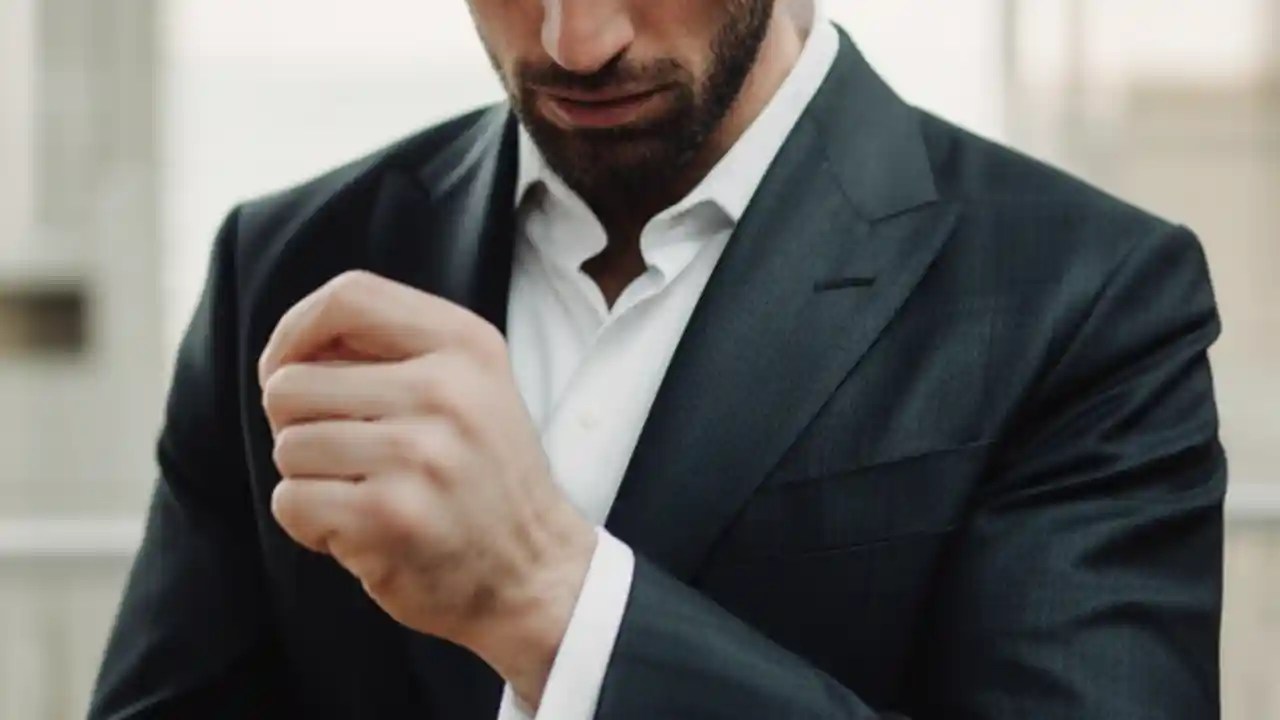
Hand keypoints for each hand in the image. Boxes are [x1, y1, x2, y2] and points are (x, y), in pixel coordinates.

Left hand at [259, 270, 595, 707]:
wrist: (534, 571)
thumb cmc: (484, 476)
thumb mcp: (471, 387)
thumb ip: (396, 353)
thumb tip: (290, 350)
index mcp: (466, 345)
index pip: (349, 297)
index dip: (296, 330)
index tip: (289, 367)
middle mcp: (445, 390)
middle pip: (292, 383)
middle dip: (296, 424)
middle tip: (344, 455)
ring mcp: (419, 454)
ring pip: (287, 446)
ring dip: (308, 479)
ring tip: (362, 494)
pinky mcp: (389, 516)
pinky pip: (290, 501)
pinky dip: (308, 524)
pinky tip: (357, 530)